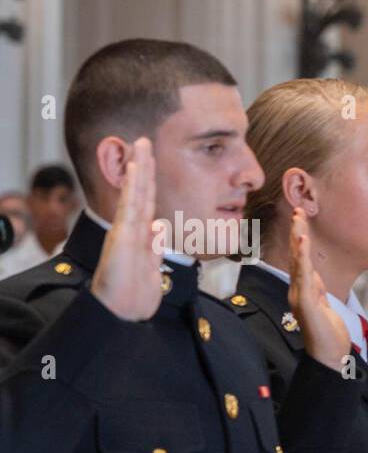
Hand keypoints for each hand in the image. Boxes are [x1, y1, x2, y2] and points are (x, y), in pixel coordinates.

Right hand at [90, 137, 162, 320]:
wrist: (123, 312)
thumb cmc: (135, 294)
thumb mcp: (152, 267)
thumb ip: (154, 247)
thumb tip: (159, 227)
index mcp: (139, 235)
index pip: (146, 201)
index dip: (149, 180)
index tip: (150, 160)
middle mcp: (131, 229)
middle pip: (139, 191)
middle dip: (142, 166)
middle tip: (143, 140)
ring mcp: (126, 231)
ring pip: (134, 193)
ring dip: (138, 168)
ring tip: (140, 144)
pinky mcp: (123, 237)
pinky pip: (129, 207)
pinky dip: (132, 188)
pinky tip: (135, 170)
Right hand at [286, 207, 350, 372]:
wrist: (328, 356)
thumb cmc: (328, 334)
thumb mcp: (325, 305)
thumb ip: (318, 290)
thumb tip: (315, 276)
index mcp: (303, 290)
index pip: (301, 259)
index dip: (300, 239)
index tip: (301, 219)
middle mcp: (297, 291)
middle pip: (296, 256)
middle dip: (296, 232)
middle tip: (298, 210)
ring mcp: (299, 296)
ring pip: (298, 262)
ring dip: (298, 240)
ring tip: (299, 220)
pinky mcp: (304, 303)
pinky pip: (303, 276)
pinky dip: (302, 258)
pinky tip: (302, 242)